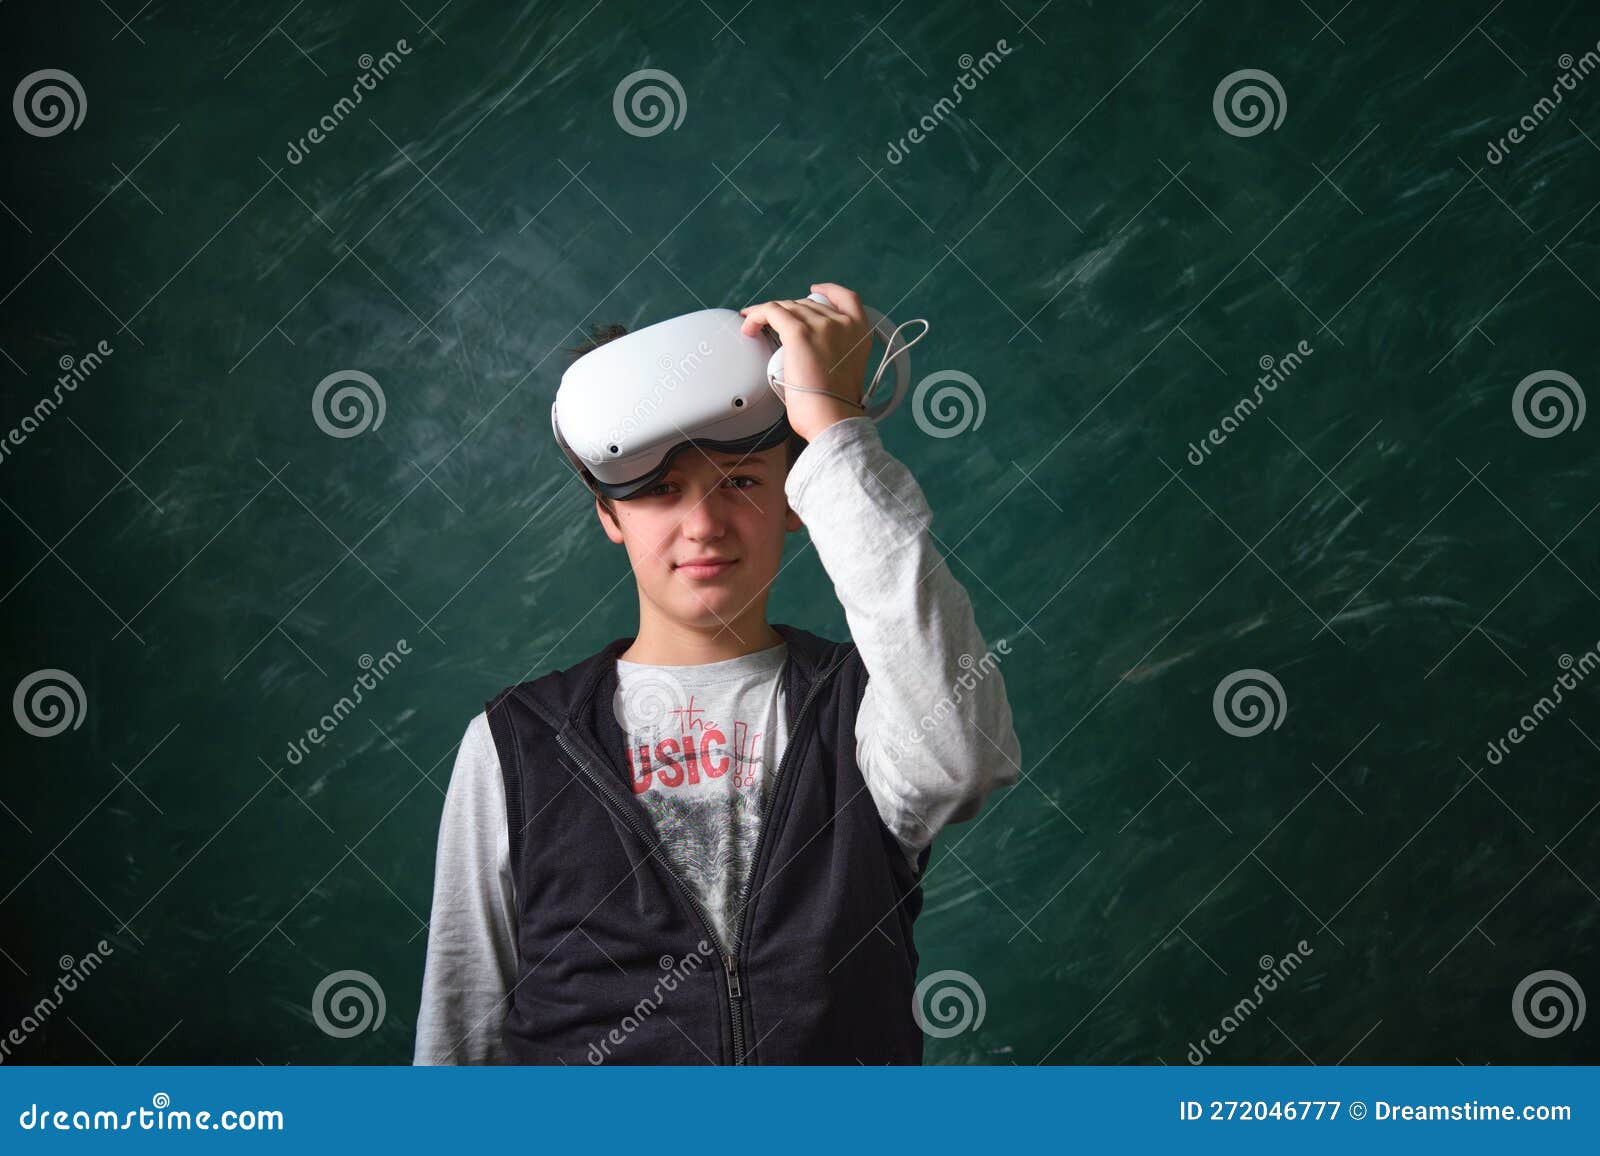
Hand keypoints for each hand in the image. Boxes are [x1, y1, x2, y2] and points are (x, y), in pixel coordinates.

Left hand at [738, 282, 872, 441]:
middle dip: (789, 312)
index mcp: (860, 333)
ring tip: (754, 327)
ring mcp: (821, 325)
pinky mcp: (798, 332)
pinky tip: (749, 325)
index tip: (815, 291)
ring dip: (769, 315)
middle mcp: (843, 324)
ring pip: (787, 307)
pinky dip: (756, 315)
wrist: (833, 419)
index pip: (847, 298)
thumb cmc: (835, 409)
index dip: (829, 291)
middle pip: (808, 305)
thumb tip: (817, 355)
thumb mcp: (848, 372)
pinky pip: (770, 312)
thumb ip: (838, 353)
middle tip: (774, 326)